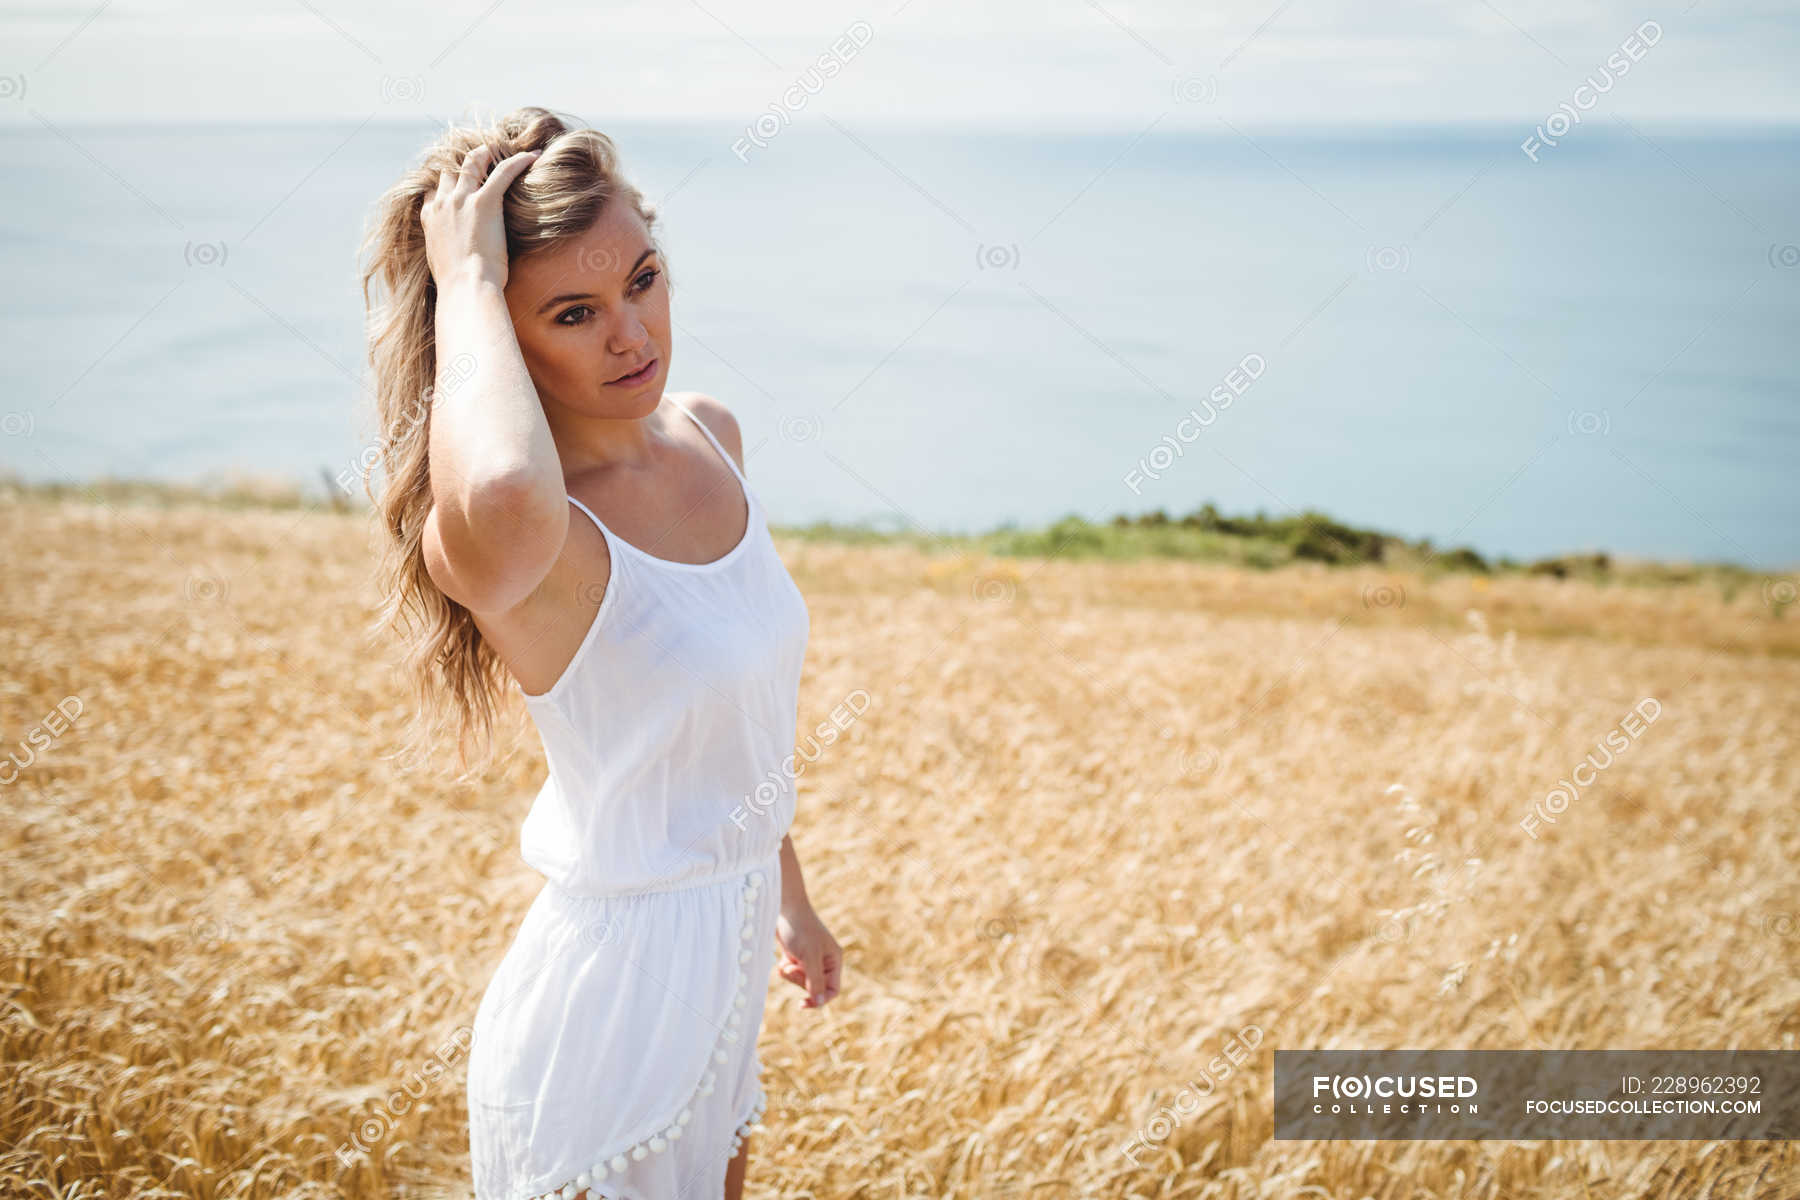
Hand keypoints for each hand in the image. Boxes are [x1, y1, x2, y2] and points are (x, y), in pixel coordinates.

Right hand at [420, 143, 539, 290]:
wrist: (466, 287)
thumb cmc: (458, 285)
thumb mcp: (442, 263)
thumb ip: (446, 249)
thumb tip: (456, 258)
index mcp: (429, 217)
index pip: (434, 189)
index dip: (447, 182)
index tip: (459, 181)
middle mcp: (442, 203)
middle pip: (451, 170)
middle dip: (465, 162)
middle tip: (482, 157)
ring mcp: (462, 199)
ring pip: (473, 162)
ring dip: (487, 153)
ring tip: (500, 148)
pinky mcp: (485, 202)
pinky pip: (503, 171)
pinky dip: (518, 161)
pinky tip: (532, 156)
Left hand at [774, 903, 841, 1008]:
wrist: (784, 908)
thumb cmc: (800, 929)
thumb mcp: (809, 956)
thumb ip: (815, 981)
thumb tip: (820, 1003)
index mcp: (834, 960)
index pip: (832, 989)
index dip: (820, 999)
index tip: (803, 1003)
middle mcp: (824, 961)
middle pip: (814, 987)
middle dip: (800, 981)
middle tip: (792, 969)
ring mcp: (809, 958)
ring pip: (801, 981)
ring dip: (791, 974)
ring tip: (786, 963)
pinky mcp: (796, 955)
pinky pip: (791, 973)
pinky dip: (785, 969)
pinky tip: (782, 960)